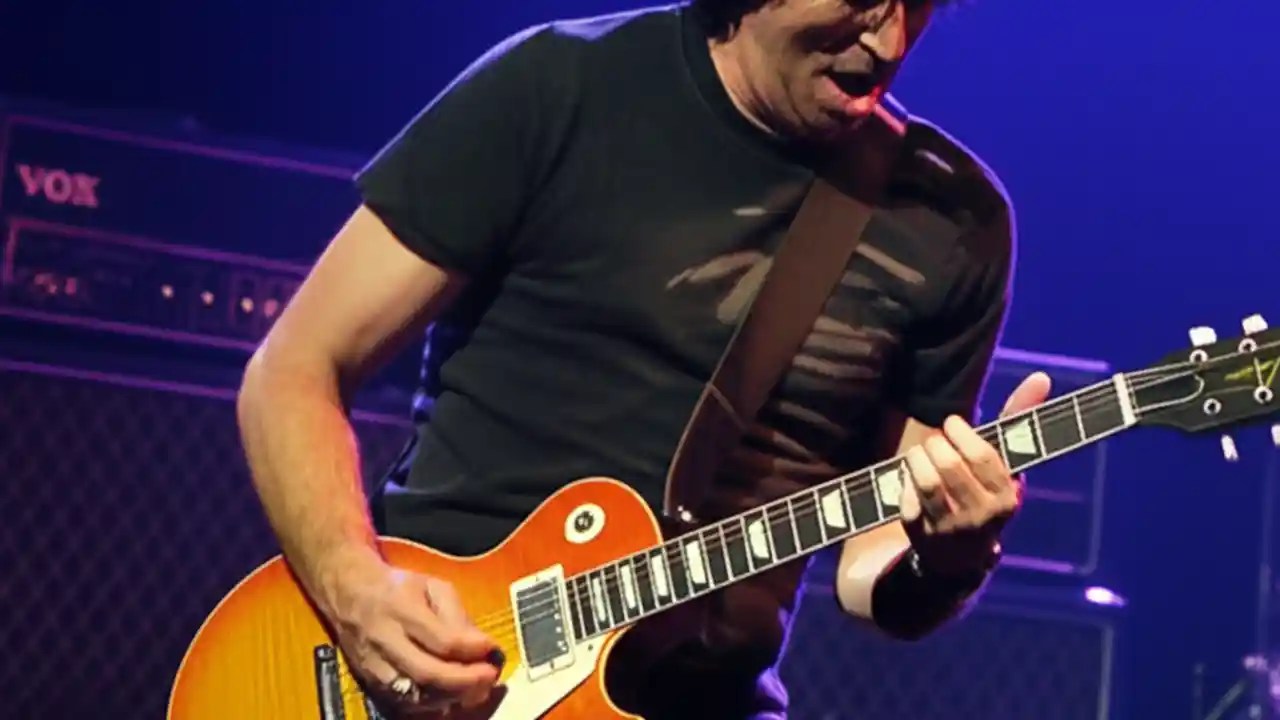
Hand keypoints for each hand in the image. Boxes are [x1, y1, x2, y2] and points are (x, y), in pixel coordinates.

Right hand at [316, 550, 500, 714]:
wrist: (348, 592)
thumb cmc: (397, 588)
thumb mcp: (431, 585)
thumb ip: (457, 615)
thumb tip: (482, 647)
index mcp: (401, 608)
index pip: (441, 638)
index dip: (471, 649)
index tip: (492, 649)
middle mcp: (384, 639)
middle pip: (427, 672)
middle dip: (464, 681)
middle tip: (489, 676)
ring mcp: (374, 665)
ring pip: (414, 694)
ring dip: (450, 696)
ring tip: (475, 688)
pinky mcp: (369, 681)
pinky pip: (403, 703)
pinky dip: (430, 704)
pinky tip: (450, 696)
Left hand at [898, 372, 1051, 576]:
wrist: (961, 558)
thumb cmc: (985, 494)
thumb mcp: (1005, 466)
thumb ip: (1018, 420)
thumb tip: (1040, 376)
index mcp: (1006, 497)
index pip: (983, 457)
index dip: (962, 434)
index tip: (951, 424)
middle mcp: (981, 516)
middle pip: (950, 467)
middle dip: (936, 445)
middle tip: (934, 441)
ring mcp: (951, 529)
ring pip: (927, 483)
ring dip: (916, 460)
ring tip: (918, 453)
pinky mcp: (922, 537)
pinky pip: (906, 500)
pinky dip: (903, 483)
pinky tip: (908, 478)